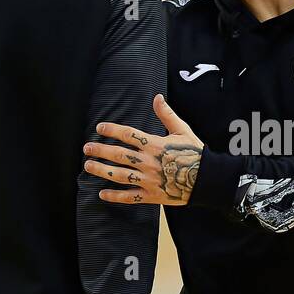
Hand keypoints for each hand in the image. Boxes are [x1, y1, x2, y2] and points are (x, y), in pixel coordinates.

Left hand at [83, 94, 202, 205]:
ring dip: (102, 170)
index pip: (128, 134)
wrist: (207, 179)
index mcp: (155, 144)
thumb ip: (167, 114)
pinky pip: (130, 197)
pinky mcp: (152, 195)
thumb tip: (157, 97)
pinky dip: (115, 196)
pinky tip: (102, 194)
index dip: (112, 130)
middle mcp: (149, 162)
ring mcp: (149, 180)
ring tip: (88, 166)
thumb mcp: (182, 130)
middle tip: (86, 148)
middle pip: (119, 155)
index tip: (100, 128)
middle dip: (100, 150)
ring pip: (120, 175)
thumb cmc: (195, 153)